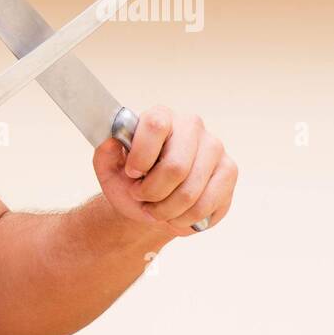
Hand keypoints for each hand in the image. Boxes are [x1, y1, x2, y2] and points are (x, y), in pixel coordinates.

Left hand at [93, 106, 236, 236]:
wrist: (150, 202)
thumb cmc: (131, 181)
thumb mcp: (108, 170)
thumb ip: (104, 154)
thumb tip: (111, 141)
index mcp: (161, 116)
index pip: (155, 125)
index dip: (141, 157)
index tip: (131, 173)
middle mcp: (191, 126)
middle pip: (176, 167)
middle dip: (152, 193)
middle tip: (141, 197)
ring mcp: (215, 148)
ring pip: (190, 192)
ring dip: (165, 210)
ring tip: (155, 210)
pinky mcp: (229, 172)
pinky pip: (206, 205)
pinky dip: (183, 219)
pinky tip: (175, 215)